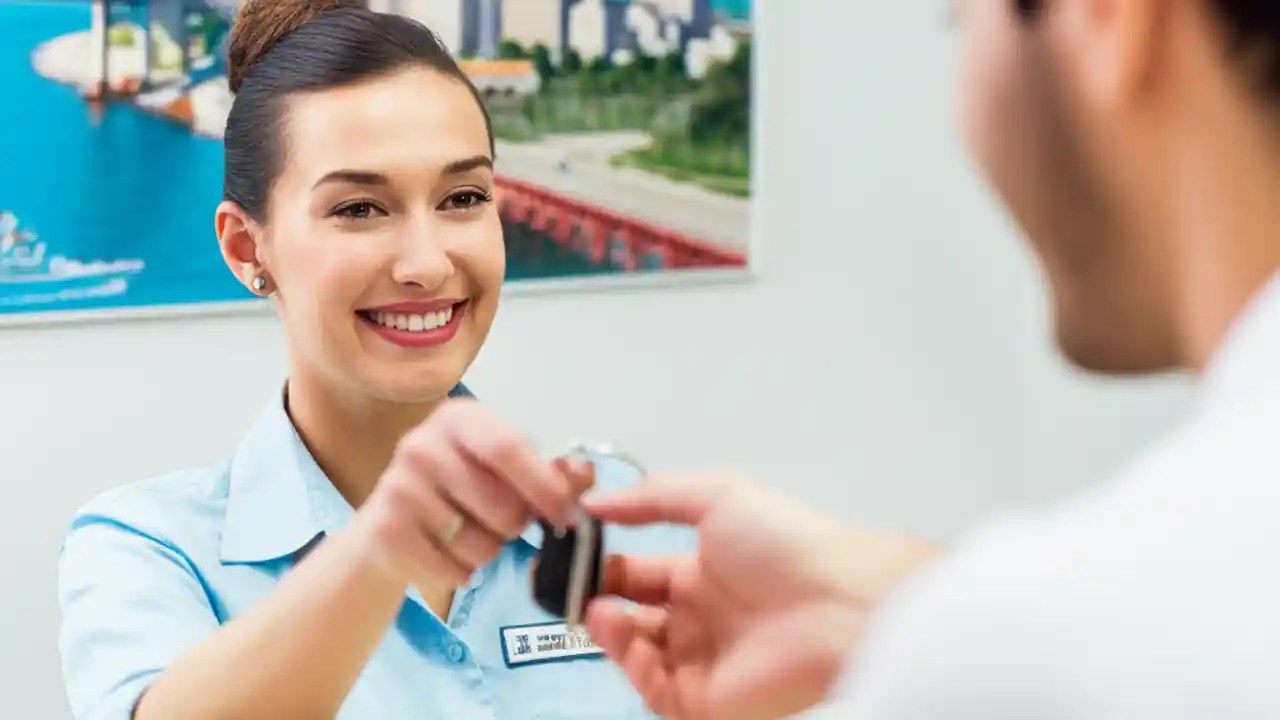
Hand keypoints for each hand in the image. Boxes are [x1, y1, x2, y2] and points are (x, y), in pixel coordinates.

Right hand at [355, 399, 590, 591]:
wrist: (388, 527)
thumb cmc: (459, 491)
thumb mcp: (503, 470)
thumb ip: (551, 472)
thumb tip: (583, 473)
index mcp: (459, 419)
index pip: (509, 448)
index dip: (546, 487)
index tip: (569, 517)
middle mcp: (422, 445)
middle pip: (501, 505)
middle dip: (516, 527)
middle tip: (501, 522)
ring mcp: (398, 488)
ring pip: (480, 545)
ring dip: (488, 553)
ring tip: (467, 535)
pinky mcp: (384, 533)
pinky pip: (453, 571)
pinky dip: (461, 573)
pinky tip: (444, 554)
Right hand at [584, 474, 936, 719]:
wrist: (840, 604)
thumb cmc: (787, 544)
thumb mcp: (718, 496)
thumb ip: (652, 498)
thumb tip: (595, 501)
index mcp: (703, 570)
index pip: (638, 573)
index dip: (604, 565)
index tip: (570, 552)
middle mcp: (700, 616)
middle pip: (631, 615)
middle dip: (595, 600)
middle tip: (564, 587)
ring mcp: (703, 660)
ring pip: (637, 653)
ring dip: (609, 630)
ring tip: (598, 609)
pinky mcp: (707, 700)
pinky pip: (655, 688)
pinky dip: (632, 664)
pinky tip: (624, 632)